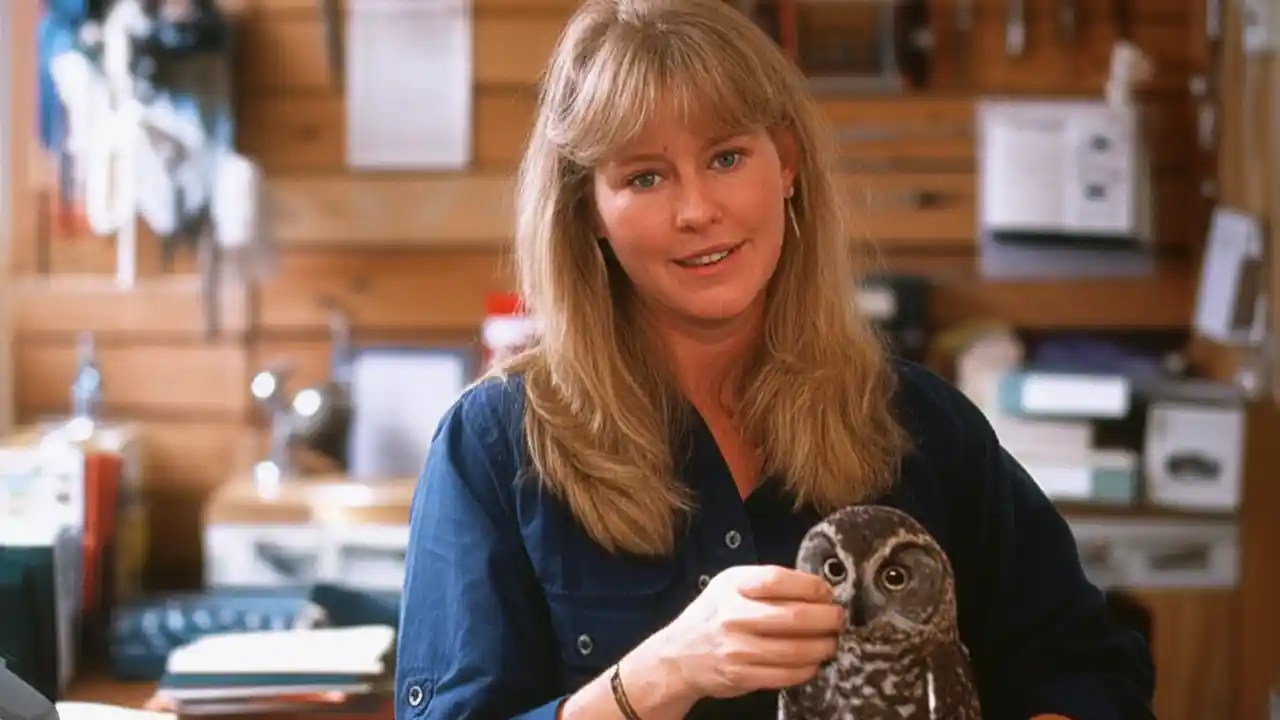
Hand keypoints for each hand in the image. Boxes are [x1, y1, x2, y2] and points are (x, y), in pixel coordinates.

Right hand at [645, 564, 843, 701]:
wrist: (678, 656)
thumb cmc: (713, 615)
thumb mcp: (730, 585)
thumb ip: (766, 583)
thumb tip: (817, 589)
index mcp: (732, 586)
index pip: (777, 581)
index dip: (810, 586)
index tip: (827, 592)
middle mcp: (733, 615)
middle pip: (794, 617)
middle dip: (827, 619)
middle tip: (838, 619)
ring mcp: (737, 649)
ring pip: (795, 650)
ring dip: (822, 646)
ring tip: (830, 642)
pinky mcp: (742, 676)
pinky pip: (786, 674)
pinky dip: (807, 668)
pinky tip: (813, 662)